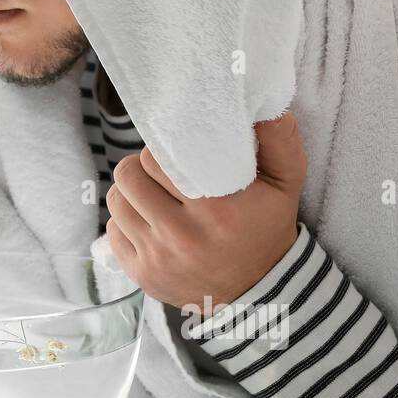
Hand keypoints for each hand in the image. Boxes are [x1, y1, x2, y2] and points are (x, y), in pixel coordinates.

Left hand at [104, 111, 306, 311]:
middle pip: (128, 175)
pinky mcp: (141, 274)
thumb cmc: (266, 227)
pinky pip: (112, 231)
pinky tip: (150, 221)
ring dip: (132, 192)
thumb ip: (279, 140)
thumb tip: (262, 106)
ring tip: (153, 193)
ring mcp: (158, 258)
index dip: (161, 150)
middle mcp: (181, 236)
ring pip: (116, 200)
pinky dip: (127, 220)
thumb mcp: (285, 183)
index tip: (174, 153)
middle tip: (161, 172)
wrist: (260, 291)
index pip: (155, 159)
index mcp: (215, 210)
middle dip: (142, 168)